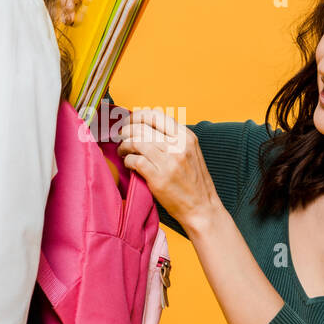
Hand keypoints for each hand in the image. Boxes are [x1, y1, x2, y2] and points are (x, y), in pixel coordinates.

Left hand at [115, 108, 222, 234]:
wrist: (202, 208)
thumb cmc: (194, 182)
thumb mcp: (191, 152)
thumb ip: (173, 138)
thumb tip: (147, 127)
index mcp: (186, 137)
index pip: (156, 115)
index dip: (138, 116)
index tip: (130, 122)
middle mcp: (178, 146)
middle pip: (142, 127)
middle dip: (126, 130)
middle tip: (121, 136)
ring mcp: (169, 161)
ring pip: (136, 142)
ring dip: (124, 145)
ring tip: (123, 151)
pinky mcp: (159, 177)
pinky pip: (135, 160)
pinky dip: (127, 160)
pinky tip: (129, 164)